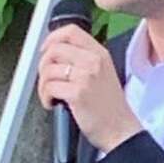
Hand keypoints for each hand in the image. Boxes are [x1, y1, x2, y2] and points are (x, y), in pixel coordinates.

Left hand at [37, 25, 141, 153]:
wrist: (121, 131)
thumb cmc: (110, 108)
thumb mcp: (103, 73)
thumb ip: (84, 60)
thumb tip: (56, 54)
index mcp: (100, 54)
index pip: (71, 31)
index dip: (52, 38)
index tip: (45, 49)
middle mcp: (93, 61)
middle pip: (54, 49)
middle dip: (43, 65)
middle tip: (46, 79)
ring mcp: (86, 77)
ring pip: (48, 69)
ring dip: (43, 85)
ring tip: (50, 95)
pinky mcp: (77, 93)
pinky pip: (49, 87)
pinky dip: (45, 97)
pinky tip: (53, 103)